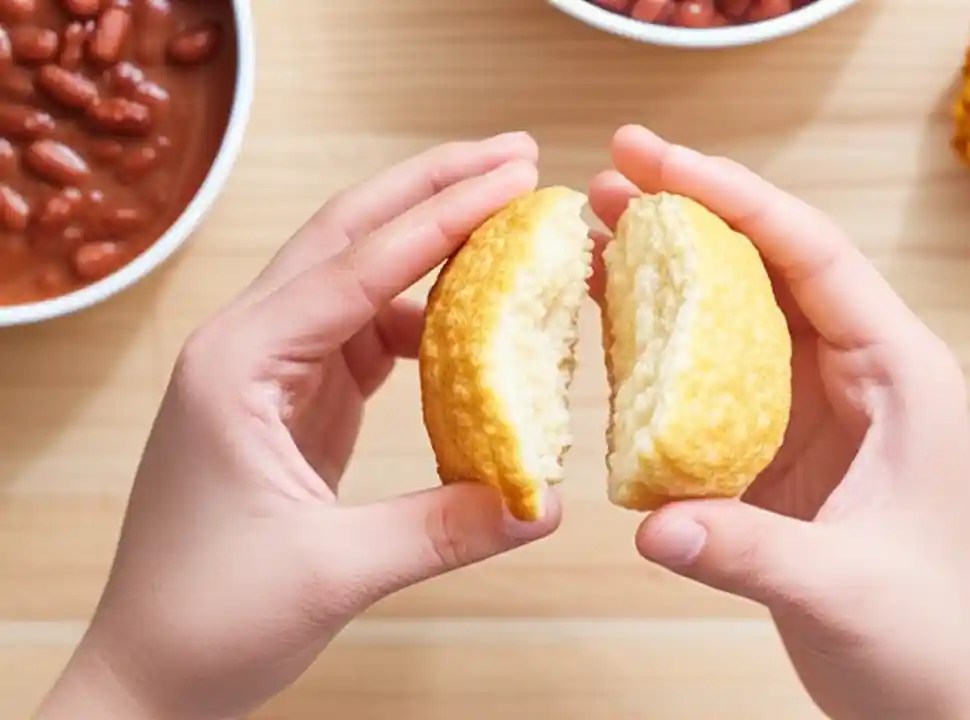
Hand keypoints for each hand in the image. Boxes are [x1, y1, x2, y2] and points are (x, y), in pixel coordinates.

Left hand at [38, 133, 559, 719]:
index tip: (517, 176)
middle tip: (516, 155)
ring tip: (509, 224)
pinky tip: (474, 324)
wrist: (150, 670)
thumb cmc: (207, 619)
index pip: (356, 268)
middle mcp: (246, 348)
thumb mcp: (333, 574)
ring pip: (357, 277)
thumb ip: (444, 531)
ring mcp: (268, 371)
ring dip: (431, 246)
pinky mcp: (292, 400)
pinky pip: (365, 335)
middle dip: (431, 189)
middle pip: (346, 237)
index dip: (444, 216)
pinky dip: (424, 319)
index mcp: (238, 367)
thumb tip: (543, 503)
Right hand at [589, 126, 969, 719]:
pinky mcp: (786, 444)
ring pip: (739, 311)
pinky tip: (613, 325)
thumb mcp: (842, 590)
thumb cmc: (926, 639)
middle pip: (770, 264)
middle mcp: (864, 372)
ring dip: (671, 271)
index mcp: (903, 374)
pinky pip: (719, 372)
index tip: (655, 159)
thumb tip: (652, 524)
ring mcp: (822, 405)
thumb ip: (748, 550)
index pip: (813, 255)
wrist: (937, 702)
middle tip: (605, 178)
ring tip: (594, 232)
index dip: (733, 196)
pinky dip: (666, 344)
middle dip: (688, 214)